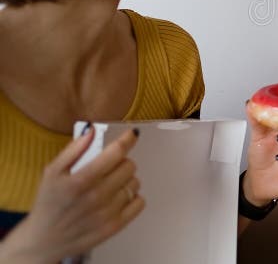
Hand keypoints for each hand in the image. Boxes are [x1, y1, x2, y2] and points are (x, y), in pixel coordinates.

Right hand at [0, 127, 142, 263]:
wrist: (45, 239)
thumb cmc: (49, 202)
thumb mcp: (52, 172)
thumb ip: (73, 149)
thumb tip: (93, 130)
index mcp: (79, 181)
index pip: (115, 153)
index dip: (127, 140)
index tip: (132, 134)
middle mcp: (96, 197)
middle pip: (129, 166)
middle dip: (121, 163)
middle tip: (110, 167)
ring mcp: (107, 213)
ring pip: (135, 183)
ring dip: (126, 180)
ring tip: (111, 184)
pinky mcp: (115, 226)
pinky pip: (139, 202)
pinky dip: (133, 197)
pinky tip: (118, 197)